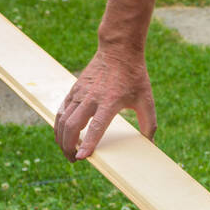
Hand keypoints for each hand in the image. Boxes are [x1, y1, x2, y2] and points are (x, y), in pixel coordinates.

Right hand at [54, 46, 155, 160]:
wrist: (118, 50)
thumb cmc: (134, 76)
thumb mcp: (146, 100)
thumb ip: (149, 124)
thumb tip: (151, 145)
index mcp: (109, 101)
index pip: (95, 126)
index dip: (87, 143)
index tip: (81, 157)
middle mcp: (91, 98)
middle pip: (72, 125)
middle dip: (68, 146)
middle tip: (74, 160)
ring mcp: (79, 93)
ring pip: (62, 119)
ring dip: (61, 138)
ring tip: (67, 151)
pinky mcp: (74, 90)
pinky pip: (61, 111)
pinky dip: (59, 125)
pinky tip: (62, 135)